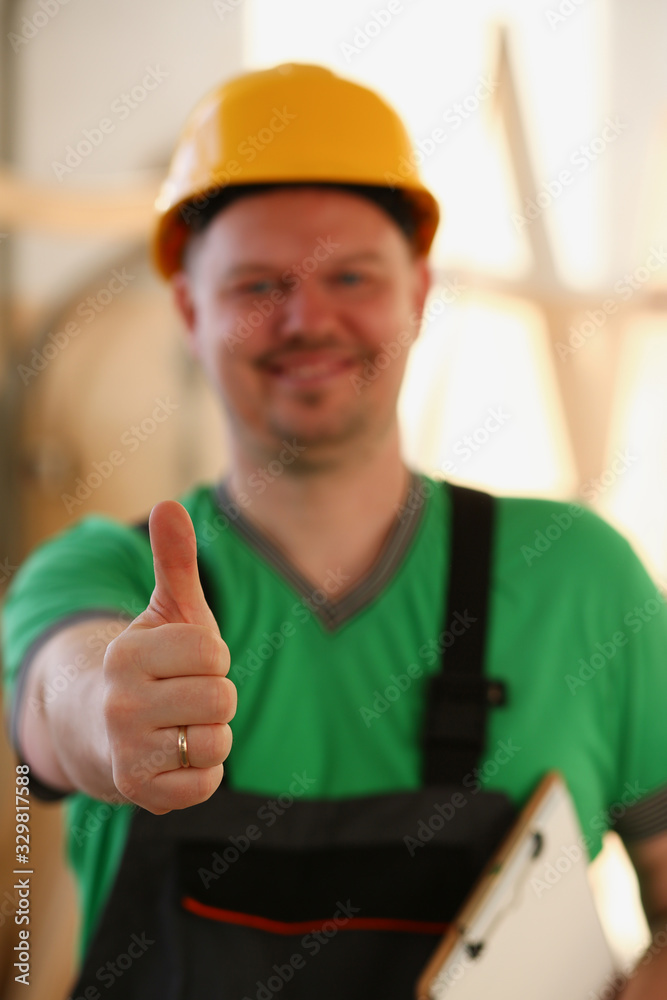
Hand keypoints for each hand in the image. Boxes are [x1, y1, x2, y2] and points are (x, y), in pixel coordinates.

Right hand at [102, 500, 235, 813]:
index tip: (187, 663)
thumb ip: (174, 561)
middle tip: (184, 697)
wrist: (98, 727)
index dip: (213, 658)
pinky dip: (203, 772)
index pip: (215, 655)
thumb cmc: (151, 663)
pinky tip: (175, 756)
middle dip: (214, 697)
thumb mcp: (164, 611)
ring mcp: (126, 750)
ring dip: (210, 734)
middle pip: (221, 699)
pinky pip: (207, 784)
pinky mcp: (139, 792)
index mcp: (128, 654)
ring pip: (217, 742)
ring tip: (180, 725)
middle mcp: (119, 702)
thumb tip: (169, 504)